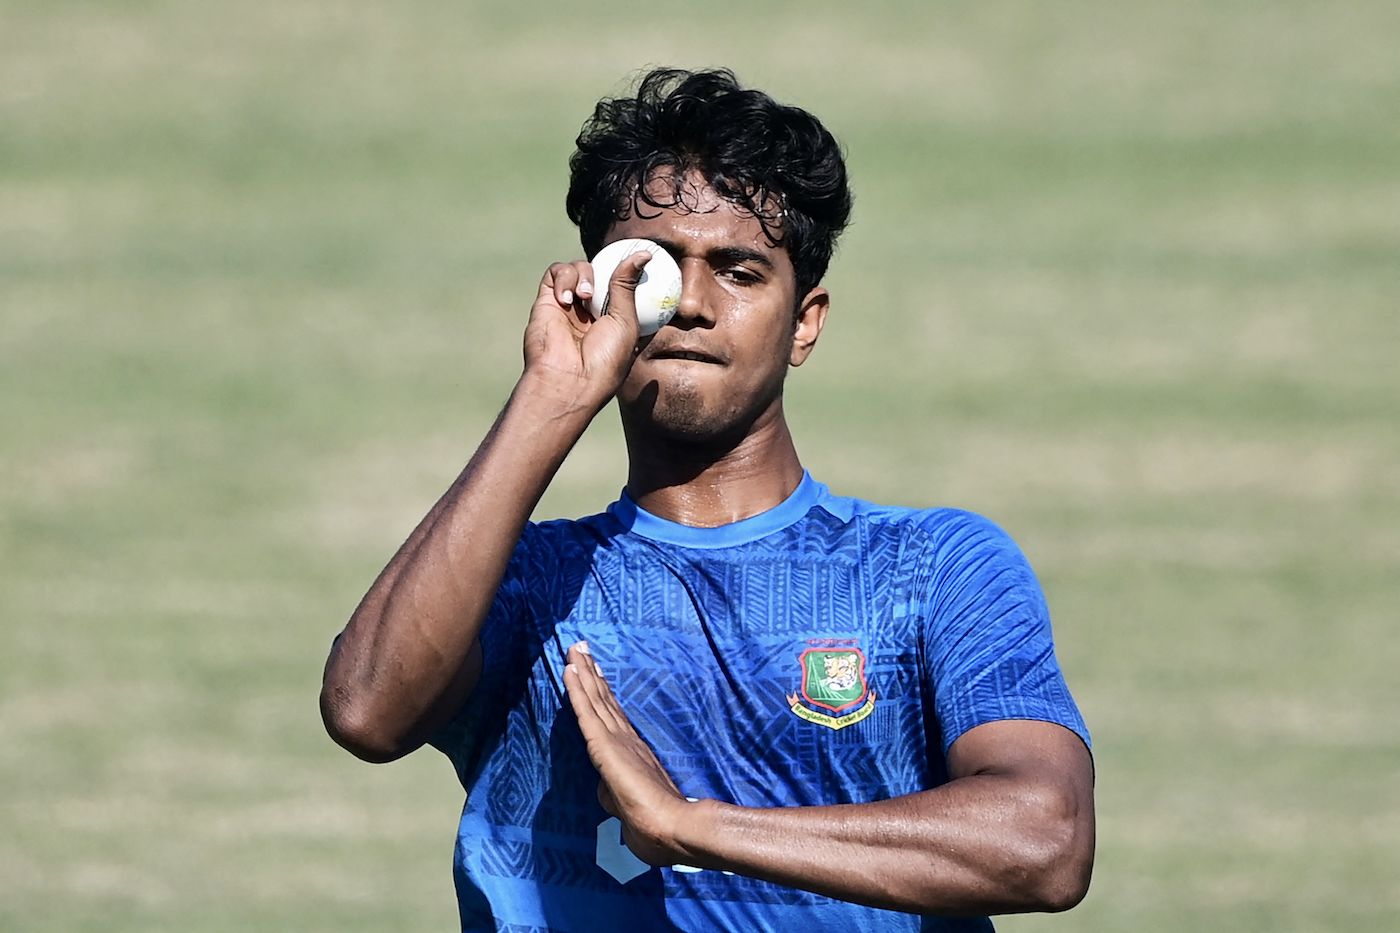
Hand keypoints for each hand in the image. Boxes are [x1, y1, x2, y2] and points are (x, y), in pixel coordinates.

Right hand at [521, 252, 652, 410]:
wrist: (567, 380)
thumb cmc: (603, 360)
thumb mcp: (626, 321)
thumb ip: (628, 285)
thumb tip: (644, 254)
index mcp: (615, 319)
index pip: (623, 285)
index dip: (630, 271)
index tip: (645, 257)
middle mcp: (592, 310)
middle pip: (601, 272)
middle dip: (606, 269)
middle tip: (611, 273)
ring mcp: (570, 305)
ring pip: (579, 268)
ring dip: (584, 274)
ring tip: (585, 297)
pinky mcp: (548, 300)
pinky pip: (556, 272)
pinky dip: (564, 277)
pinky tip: (567, 298)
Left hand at [563, 642, 690, 866]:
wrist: (670, 828)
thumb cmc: (654, 828)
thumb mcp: (628, 809)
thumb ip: (613, 795)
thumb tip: (604, 791)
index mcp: (631, 752)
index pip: (611, 716)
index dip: (601, 693)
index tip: (593, 671)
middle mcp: (624, 739)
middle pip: (603, 700)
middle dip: (591, 673)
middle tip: (582, 647)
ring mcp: (615, 739)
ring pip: (594, 699)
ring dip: (583, 672)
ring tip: (575, 648)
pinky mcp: (605, 744)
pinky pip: (586, 711)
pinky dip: (577, 689)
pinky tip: (569, 669)